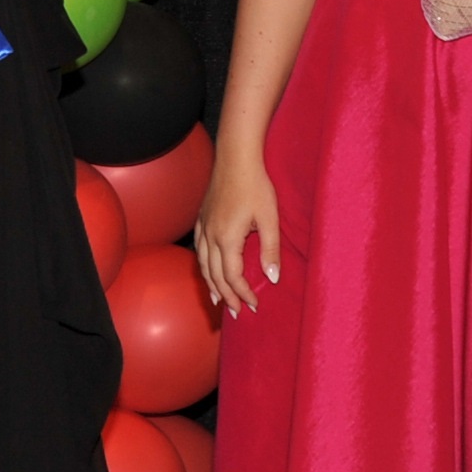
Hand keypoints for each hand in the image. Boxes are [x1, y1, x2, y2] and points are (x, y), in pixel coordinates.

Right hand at [195, 142, 282, 316]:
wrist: (236, 158)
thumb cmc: (256, 186)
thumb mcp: (270, 219)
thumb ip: (271, 250)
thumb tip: (272, 279)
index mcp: (227, 238)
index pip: (232, 276)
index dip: (243, 294)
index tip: (254, 305)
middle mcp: (210, 236)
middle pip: (215, 276)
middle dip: (226, 297)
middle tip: (237, 313)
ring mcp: (203, 228)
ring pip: (203, 265)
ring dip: (211, 286)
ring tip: (218, 301)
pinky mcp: (202, 220)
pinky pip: (198, 251)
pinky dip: (203, 268)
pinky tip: (208, 271)